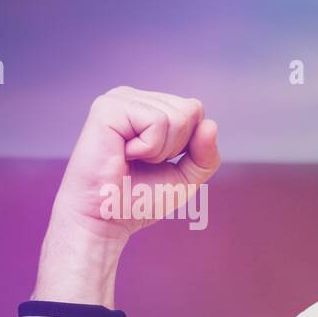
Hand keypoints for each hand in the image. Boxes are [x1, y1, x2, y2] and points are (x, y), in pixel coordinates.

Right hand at [34, 87, 220, 305]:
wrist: (106, 219)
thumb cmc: (139, 199)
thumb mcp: (186, 177)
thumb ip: (206, 155)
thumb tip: (210, 124)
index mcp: (148, 107)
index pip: (195, 110)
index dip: (190, 145)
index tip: (158, 161)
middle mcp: (133, 97)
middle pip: (191, 110)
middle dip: (177, 147)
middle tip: (144, 162)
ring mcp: (119, 99)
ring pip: (178, 116)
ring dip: (161, 150)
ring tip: (132, 159)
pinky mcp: (108, 108)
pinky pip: (157, 121)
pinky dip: (150, 148)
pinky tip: (124, 155)